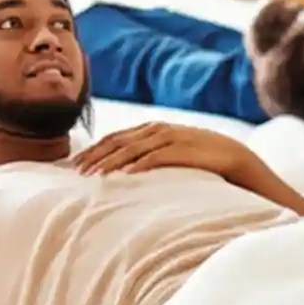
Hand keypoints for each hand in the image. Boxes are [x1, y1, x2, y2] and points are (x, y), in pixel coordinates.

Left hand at [73, 122, 253, 177]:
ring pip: (131, 148)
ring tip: (93, 175)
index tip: (73, 164)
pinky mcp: (181, 150)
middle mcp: (156, 130)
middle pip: (117, 141)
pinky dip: (139, 165)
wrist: (230, 155)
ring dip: (110, 162)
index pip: (113, 138)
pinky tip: (125, 175)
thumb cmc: (196, 157)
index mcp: (150, 128)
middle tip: (75, 171)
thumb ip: (146, 154)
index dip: (92, 149)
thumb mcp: (168, 151)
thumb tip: (120, 170)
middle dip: (94, 155)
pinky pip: (156, 156)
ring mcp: (169, 138)